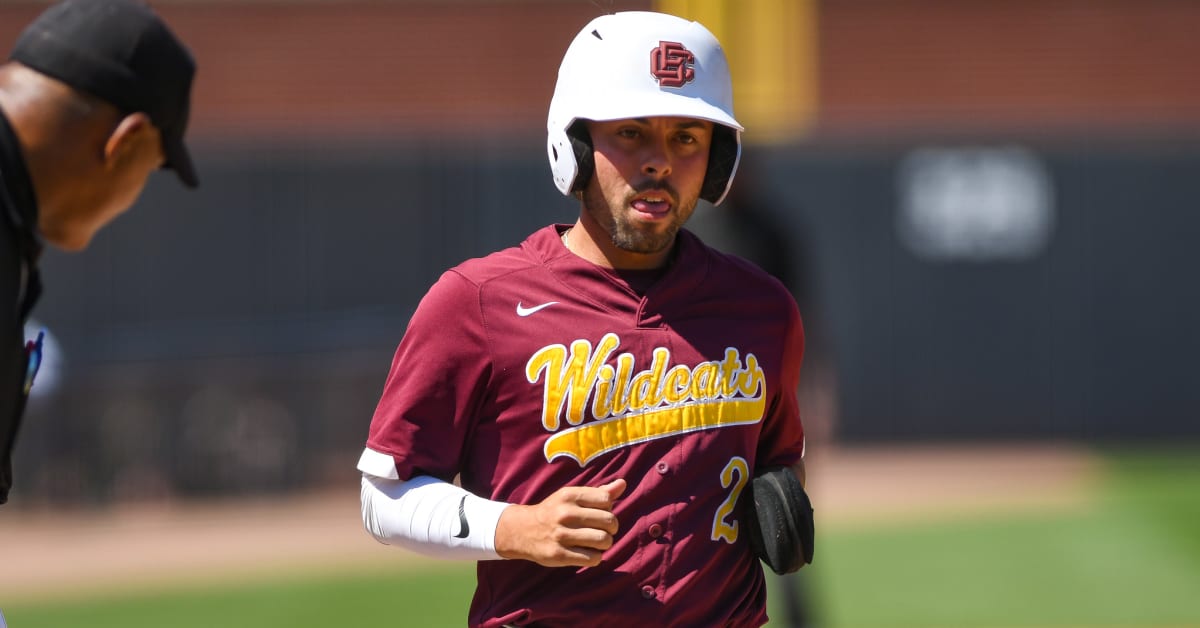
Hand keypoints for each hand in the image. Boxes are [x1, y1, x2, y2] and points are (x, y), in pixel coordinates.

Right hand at [495, 479, 625, 567]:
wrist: (523, 530)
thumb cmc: (555, 511)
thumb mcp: (571, 497)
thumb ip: (599, 492)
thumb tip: (623, 483)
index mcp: (569, 495)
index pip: (606, 500)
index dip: (609, 509)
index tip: (602, 514)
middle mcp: (565, 513)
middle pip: (609, 521)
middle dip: (612, 528)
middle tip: (604, 531)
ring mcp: (561, 535)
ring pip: (603, 541)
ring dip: (605, 544)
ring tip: (598, 543)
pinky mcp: (559, 554)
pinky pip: (593, 558)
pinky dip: (596, 557)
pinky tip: (588, 553)